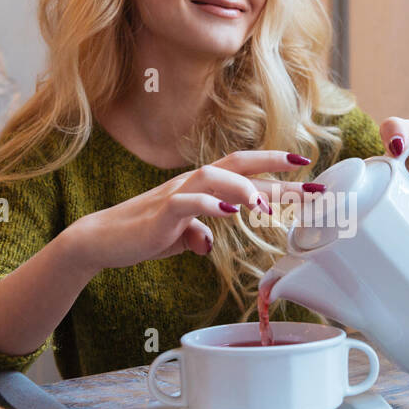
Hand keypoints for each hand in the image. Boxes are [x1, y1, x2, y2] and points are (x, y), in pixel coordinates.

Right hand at [67, 151, 323, 266]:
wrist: (101, 241)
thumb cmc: (141, 235)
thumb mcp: (178, 238)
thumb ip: (197, 235)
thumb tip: (208, 244)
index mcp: (201, 186)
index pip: (243, 168)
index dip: (275, 166)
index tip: (307, 168)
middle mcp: (192, 183)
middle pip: (237, 164)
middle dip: (274, 167)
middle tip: (307, 175)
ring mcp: (176, 195)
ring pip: (215, 177)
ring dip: (244, 188)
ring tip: (266, 205)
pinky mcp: (161, 213)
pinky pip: (188, 203)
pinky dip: (211, 206)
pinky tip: (229, 213)